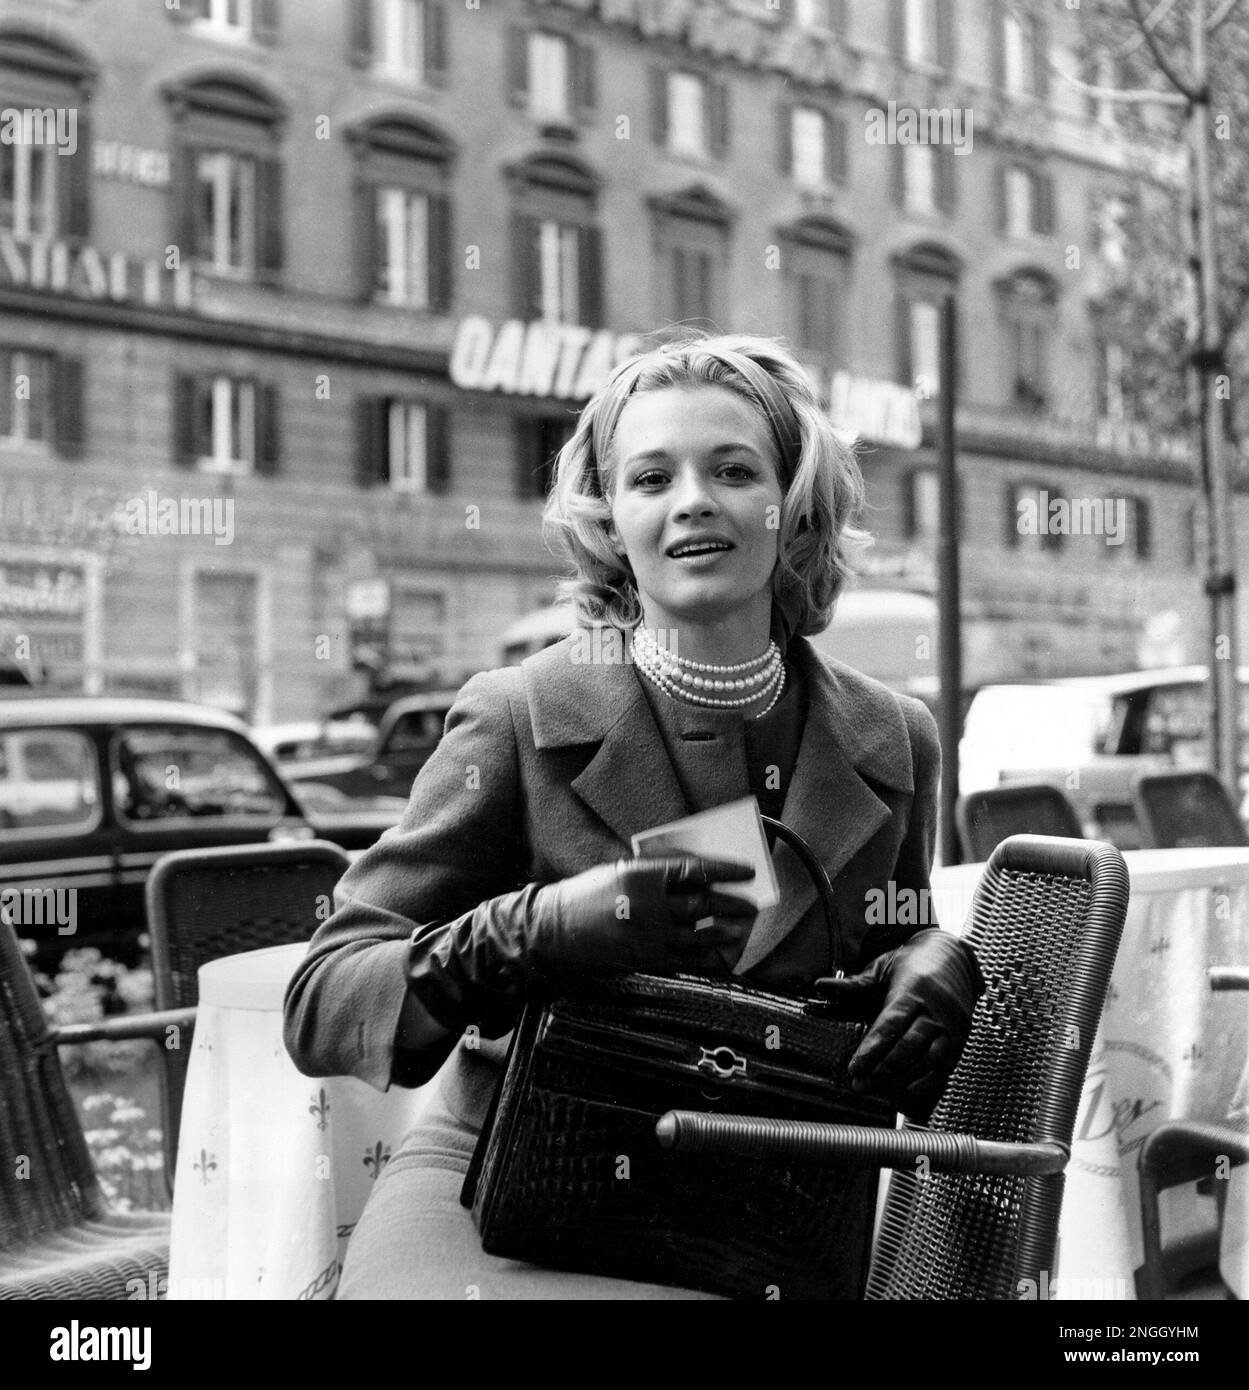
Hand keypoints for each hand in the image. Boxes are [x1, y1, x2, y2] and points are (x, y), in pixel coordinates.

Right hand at [405, 855, 754, 1034]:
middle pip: (704, 904)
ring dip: (725, 932)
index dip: (725, 870)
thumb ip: (654, 872)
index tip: (747, 871)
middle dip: (733, 904)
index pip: (695, 870)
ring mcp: (648, 935)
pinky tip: (719, 955)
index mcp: (642, 875)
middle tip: (752, 903)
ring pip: (700, 935)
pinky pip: (685, 960)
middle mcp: (649, 905)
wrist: (552, 930)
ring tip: (740, 929)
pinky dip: (707, 958)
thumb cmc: (586, 895)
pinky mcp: (644, 959)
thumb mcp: (618, 871)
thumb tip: (694, 873)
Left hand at [815, 930, 984, 1120]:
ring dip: (906, 1081)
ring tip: (882, 1096)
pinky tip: (908, 1097)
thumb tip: (820, 986)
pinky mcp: (960, 1042)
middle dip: (883, 1070)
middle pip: (909, 1047)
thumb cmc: (912, 964)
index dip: (872, 1049)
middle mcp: (934, 1012)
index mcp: (912, 992)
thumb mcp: (882, 967)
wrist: (955, 959)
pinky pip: (946, 1069)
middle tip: (860, 1086)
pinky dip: (929, 1086)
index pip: (890, 1024)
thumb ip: (853, 984)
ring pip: (930, 1061)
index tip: (854, 1068)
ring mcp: (951, 1029)